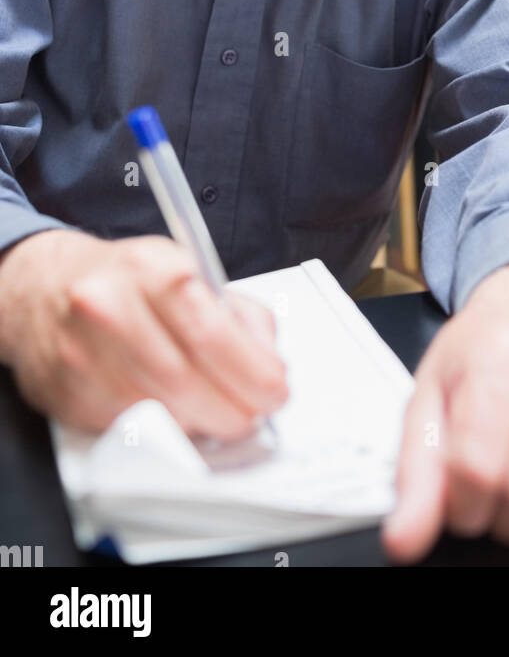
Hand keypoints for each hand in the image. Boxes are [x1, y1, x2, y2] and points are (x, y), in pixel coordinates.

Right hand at [0, 229, 287, 437]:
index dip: (252, 370)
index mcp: (152, 268)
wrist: (45, 287)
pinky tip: (179, 414)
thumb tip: (269, 365)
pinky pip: (131, 427)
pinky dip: (166, 430)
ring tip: (221, 413)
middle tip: (254, 414)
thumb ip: (238, 315)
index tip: (275, 389)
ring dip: (203, 423)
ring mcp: (83, 353)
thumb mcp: (187, 270)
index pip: (211, 331)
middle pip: (186, 380)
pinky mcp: (68, 394)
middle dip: (233, 408)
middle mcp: (111, 306)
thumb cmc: (127, 280)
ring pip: (159, 410)